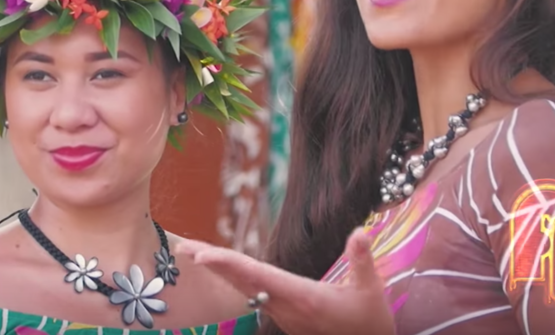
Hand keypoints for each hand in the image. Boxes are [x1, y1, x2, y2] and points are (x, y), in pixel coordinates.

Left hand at [175, 230, 393, 334]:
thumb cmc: (370, 324)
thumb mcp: (371, 291)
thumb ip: (362, 261)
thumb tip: (360, 230)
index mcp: (301, 297)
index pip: (257, 276)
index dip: (228, 263)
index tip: (201, 255)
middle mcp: (285, 306)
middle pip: (241, 280)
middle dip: (212, 263)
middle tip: (183, 247)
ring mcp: (283, 314)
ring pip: (245, 288)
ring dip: (220, 270)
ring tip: (196, 253)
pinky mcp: (286, 316)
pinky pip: (253, 293)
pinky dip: (236, 278)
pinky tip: (226, 269)